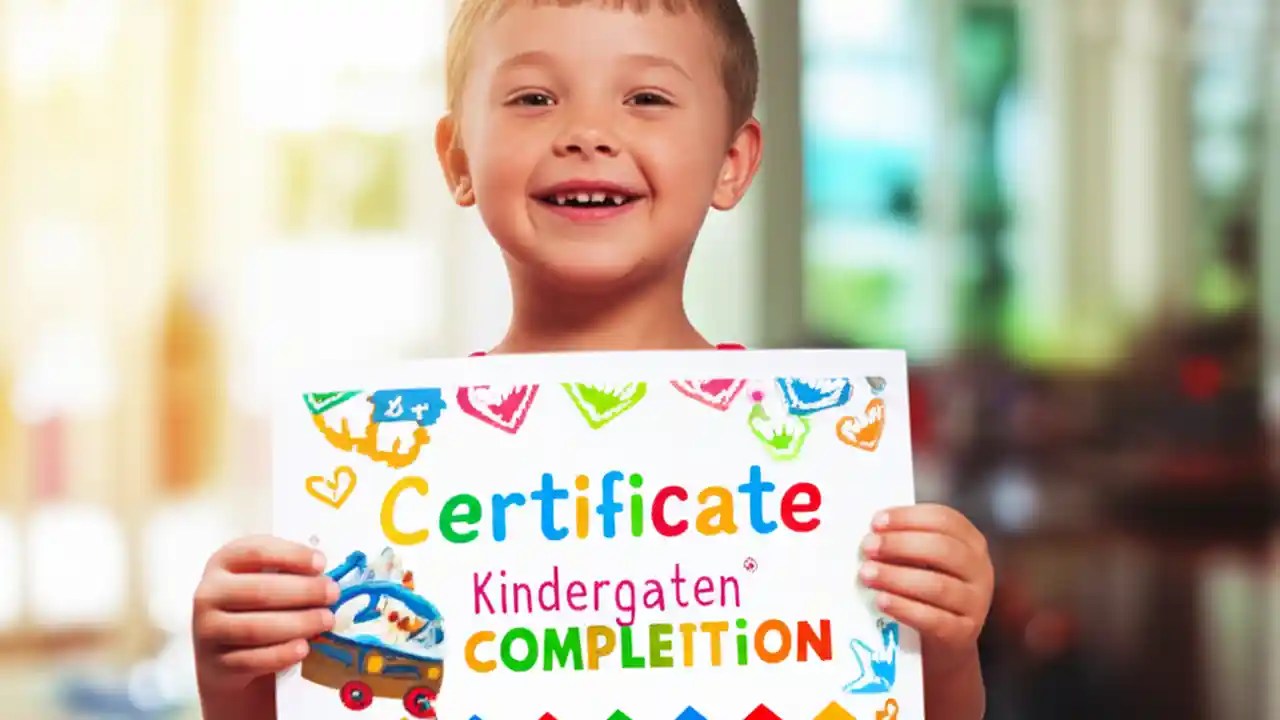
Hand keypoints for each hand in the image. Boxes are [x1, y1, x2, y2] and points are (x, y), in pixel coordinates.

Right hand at [193, 536, 338, 692]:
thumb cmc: (252, 606)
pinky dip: (282, 654)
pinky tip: (303, 648)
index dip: (292, 556)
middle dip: (304, 592)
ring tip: (326, 620)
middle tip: (333, 594)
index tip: (321, 564)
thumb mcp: (262, 578)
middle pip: (260, 591)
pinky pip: (252, 660)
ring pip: (257, 628)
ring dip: (299, 624)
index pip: (256, 552)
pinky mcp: (215, 663)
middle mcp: (209, 593)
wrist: (224, 655)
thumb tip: (323, 577)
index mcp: (223, 562)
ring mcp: (208, 630)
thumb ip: (287, 572)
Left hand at [858, 504, 992, 672]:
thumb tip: (872, 535)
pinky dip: (904, 608)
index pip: (944, 520)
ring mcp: (975, 603)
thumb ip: (905, 543)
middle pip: (942, 549)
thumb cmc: (927, 590)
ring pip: (937, 585)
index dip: (908, 518)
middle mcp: (979, 570)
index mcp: (971, 542)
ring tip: (867, 573)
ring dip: (896, 577)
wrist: (945, 641)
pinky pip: (933, 619)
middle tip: (868, 547)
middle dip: (900, 545)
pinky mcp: (963, 632)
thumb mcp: (923, 561)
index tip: (877, 522)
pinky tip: (881, 600)